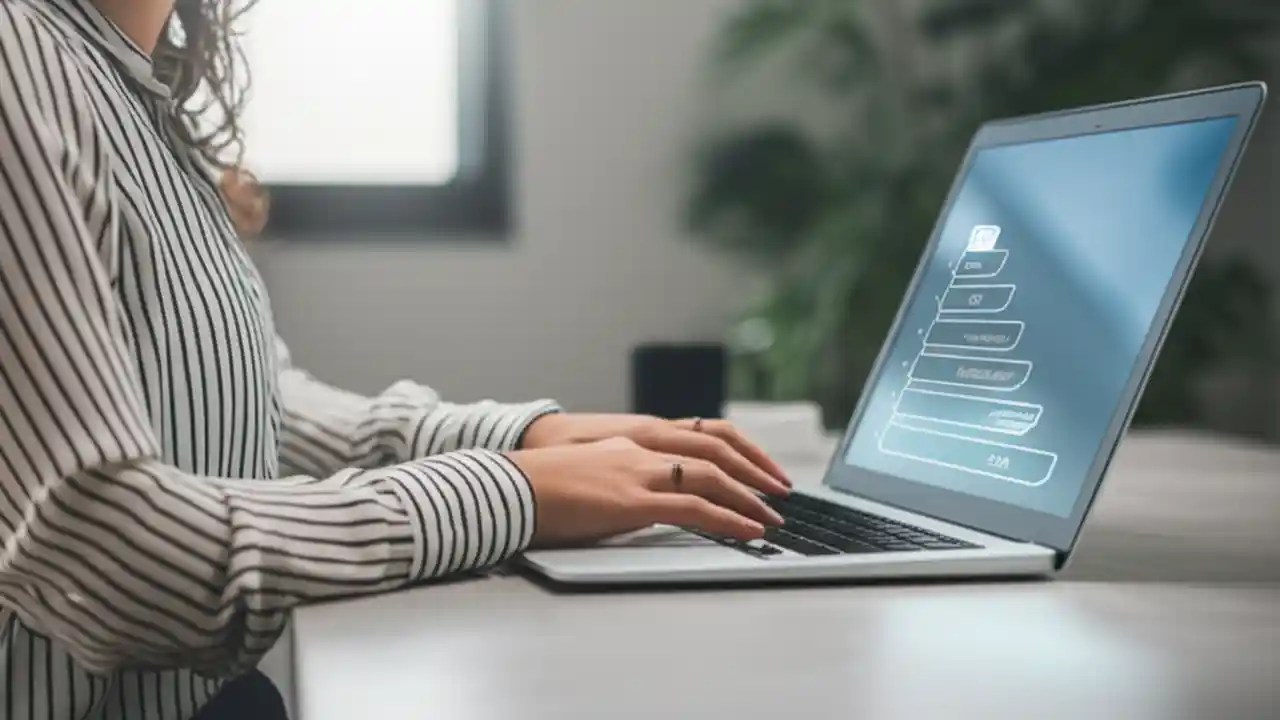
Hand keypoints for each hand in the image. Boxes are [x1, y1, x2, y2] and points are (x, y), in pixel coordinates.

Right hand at [521, 413, 790, 495]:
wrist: (505, 488)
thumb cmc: (535, 488)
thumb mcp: (586, 475)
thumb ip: (615, 480)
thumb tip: (633, 500)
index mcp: (630, 443)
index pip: (695, 438)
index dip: (732, 453)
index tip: (754, 469)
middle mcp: (640, 451)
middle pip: (713, 451)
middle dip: (752, 472)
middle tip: (779, 491)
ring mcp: (638, 474)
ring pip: (711, 478)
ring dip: (747, 498)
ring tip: (771, 517)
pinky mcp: (632, 502)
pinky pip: (694, 509)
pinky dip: (728, 519)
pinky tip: (747, 531)